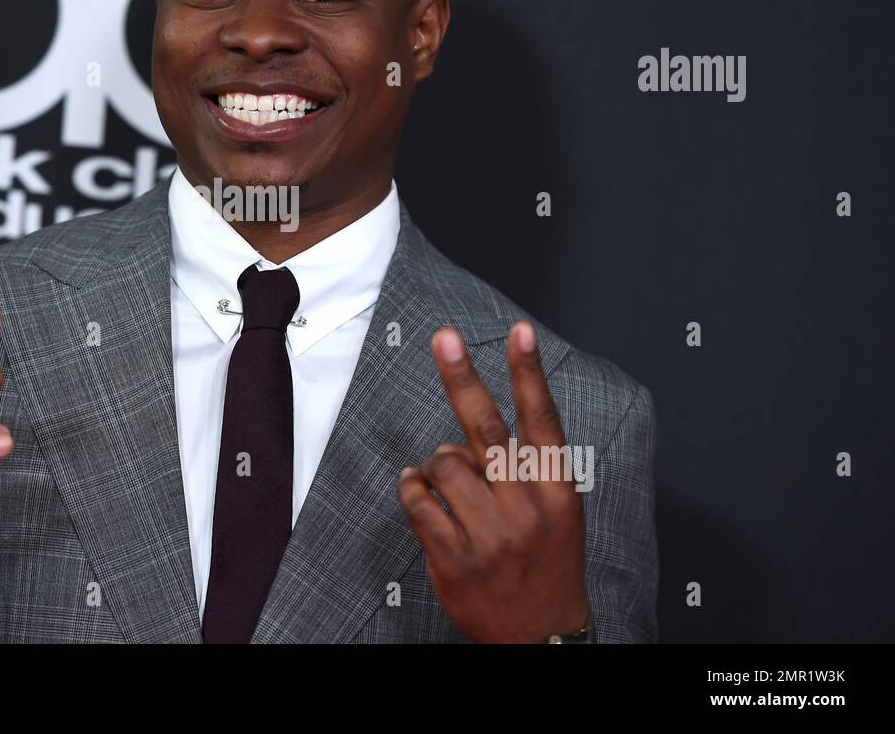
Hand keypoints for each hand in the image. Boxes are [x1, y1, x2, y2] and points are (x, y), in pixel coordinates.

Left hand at [397, 320, 588, 641]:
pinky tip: (419, 491)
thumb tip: (458, 438)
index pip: (543, 420)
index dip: (530, 373)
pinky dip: (412, 489)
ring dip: (434, 464)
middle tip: (444, 338)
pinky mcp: (455, 557)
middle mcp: (526, 506)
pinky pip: (419, 502)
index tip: (521, 332)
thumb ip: (518, 471)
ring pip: (443, 463)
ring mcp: (491, 533)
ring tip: (443, 480)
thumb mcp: (555, 514)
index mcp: (556, 490)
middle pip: (488, 428)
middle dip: (464, 377)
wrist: (542, 636)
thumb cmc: (545, 563)